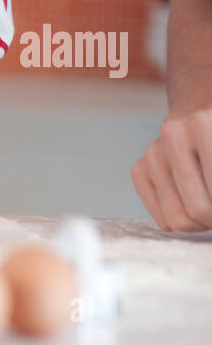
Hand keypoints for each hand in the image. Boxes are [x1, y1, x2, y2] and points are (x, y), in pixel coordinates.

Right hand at [131, 108, 211, 230]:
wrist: (199, 119)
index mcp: (203, 125)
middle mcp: (173, 135)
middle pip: (198, 210)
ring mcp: (153, 153)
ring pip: (177, 219)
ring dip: (200, 225)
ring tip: (209, 210)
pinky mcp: (140, 169)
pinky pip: (162, 220)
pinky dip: (183, 223)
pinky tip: (192, 204)